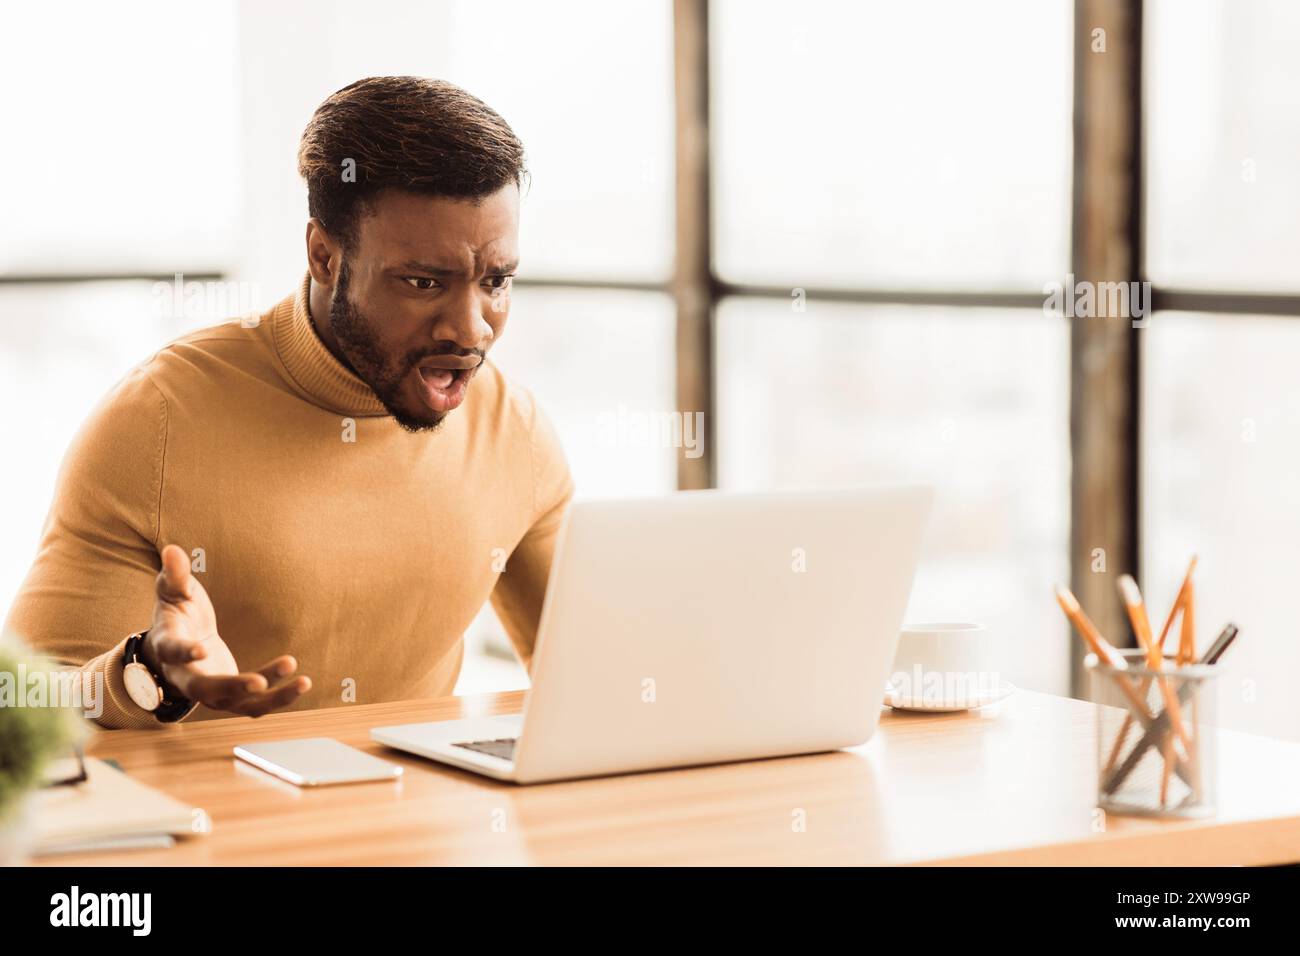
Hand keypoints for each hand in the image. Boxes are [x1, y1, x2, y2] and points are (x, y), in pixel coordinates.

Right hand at [143, 544, 310, 717]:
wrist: (176, 645)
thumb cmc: (176, 612)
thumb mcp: (174, 591)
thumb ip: (175, 575)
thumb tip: (171, 549)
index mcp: (168, 646)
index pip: (173, 651)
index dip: (184, 652)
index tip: (201, 649)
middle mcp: (186, 676)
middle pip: (205, 690)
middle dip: (233, 687)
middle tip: (260, 683)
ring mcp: (210, 691)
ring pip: (238, 704)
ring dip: (271, 698)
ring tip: (303, 682)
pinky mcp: (231, 697)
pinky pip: (255, 703)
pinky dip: (278, 696)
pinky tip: (303, 681)